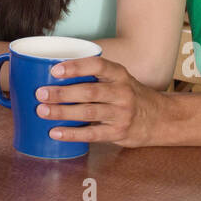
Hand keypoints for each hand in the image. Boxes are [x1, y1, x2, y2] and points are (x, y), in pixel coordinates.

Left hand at [33, 56, 162, 147]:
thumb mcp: (119, 79)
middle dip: (62, 93)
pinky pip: (92, 134)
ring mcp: (121, 114)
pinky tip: (55, 132)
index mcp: (119, 74)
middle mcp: (122, 92)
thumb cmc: (129, 95)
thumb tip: (54, 74)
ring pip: (89, 112)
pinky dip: (72, 134)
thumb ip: (95, 76)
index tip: (55, 70)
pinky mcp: (118, 133)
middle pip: (89, 91)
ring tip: (43, 111)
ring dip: (63, 112)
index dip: (75, 67)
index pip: (97, 65)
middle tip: (40, 93)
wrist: (159, 118)